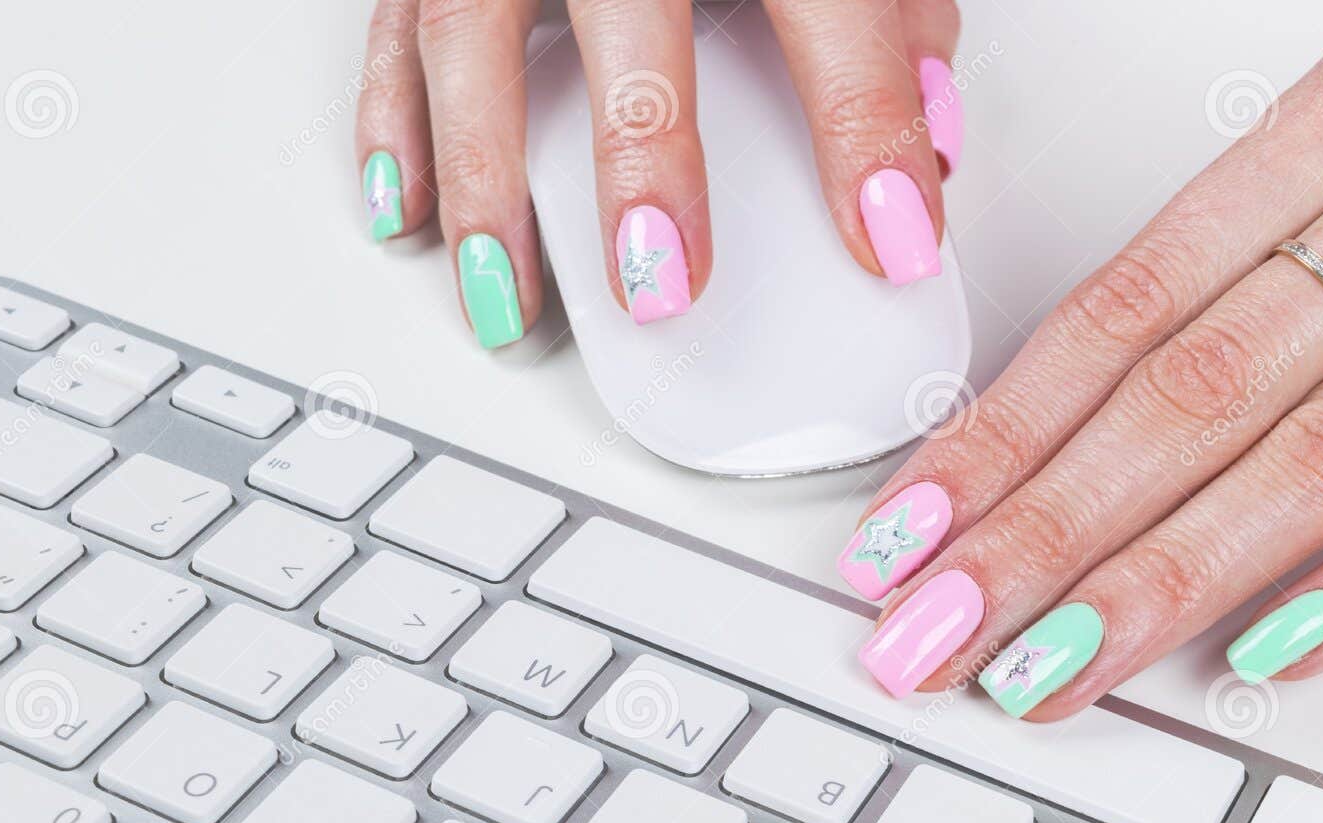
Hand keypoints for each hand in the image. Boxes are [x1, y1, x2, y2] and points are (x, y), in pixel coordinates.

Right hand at [354, 0, 960, 346]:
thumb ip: (893, 18)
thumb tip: (929, 138)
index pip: (829, 16)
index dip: (865, 133)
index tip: (895, 241)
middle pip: (630, 25)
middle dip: (644, 161)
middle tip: (663, 283)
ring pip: (471, 39)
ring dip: (485, 181)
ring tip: (509, 295)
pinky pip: (393, 30)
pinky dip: (394, 127)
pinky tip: (409, 211)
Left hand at [839, 20, 1322, 719]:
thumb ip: (1230, 272)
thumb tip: (1060, 430)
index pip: (1124, 307)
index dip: (1002, 431)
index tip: (910, 528)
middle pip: (1195, 391)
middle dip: (1045, 528)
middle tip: (940, 626)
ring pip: (1320, 454)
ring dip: (1167, 578)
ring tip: (1053, 662)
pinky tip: (1263, 652)